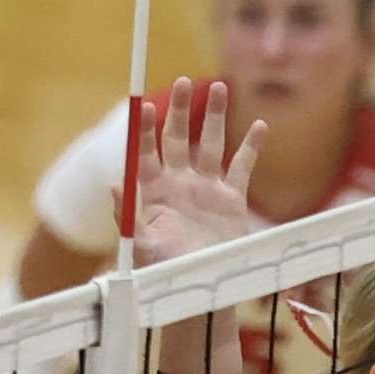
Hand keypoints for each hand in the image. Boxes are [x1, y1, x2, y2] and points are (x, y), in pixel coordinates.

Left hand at [129, 78, 266, 267]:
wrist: (199, 291)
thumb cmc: (165, 272)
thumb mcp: (141, 245)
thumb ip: (128, 217)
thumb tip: (115, 185)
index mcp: (154, 192)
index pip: (147, 152)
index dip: (147, 130)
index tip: (147, 107)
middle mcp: (179, 184)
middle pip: (179, 139)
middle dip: (181, 111)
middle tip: (184, 82)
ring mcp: (207, 190)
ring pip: (212, 144)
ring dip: (215, 117)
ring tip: (219, 88)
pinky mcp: (232, 201)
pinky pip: (242, 168)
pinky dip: (251, 147)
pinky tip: (259, 126)